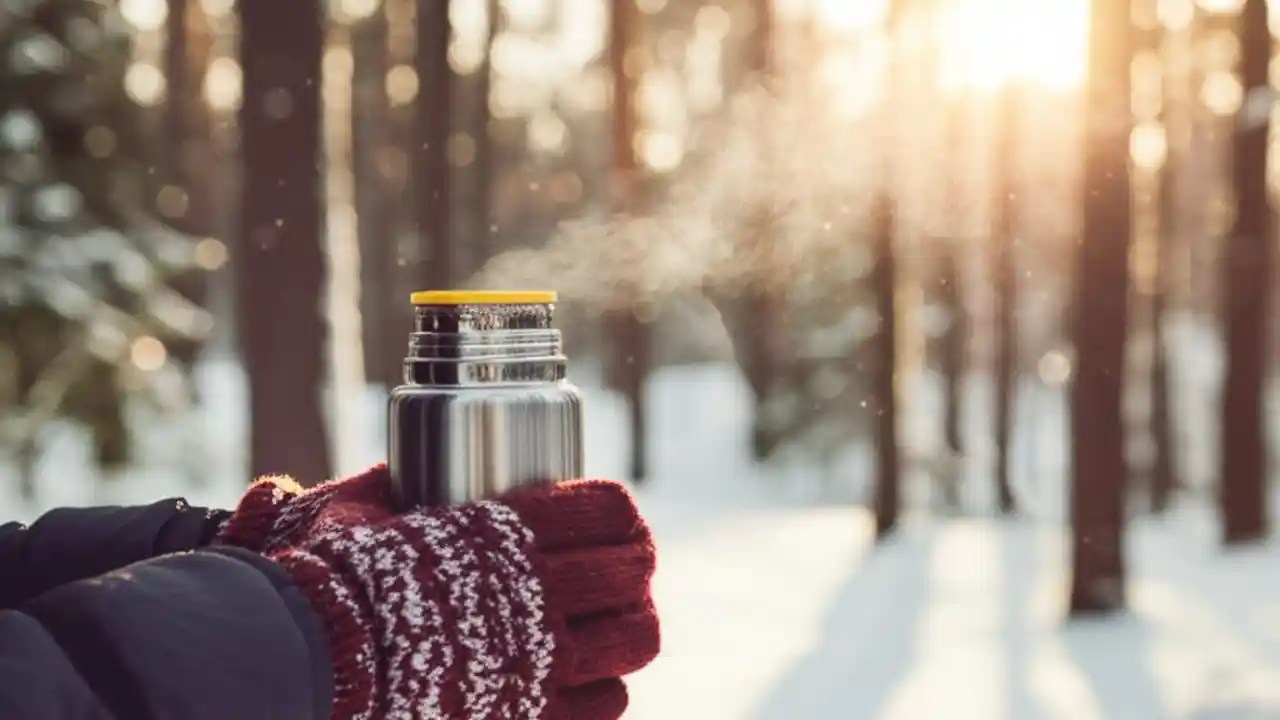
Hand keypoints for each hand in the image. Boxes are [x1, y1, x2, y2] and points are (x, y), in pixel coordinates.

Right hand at [232, 467, 659, 719]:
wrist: (311, 658)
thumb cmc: (334, 577)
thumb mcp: (365, 508)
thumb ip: (400, 487)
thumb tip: (405, 470)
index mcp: (510, 532)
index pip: (607, 511)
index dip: (620, 513)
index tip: (614, 518)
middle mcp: (539, 594)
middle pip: (634, 575)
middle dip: (634, 569)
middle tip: (621, 571)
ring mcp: (541, 661)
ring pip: (635, 641)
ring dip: (628, 629)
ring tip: (610, 626)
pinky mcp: (531, 714)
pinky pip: (608, 703)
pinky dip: (605, 690)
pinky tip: (589, 680)